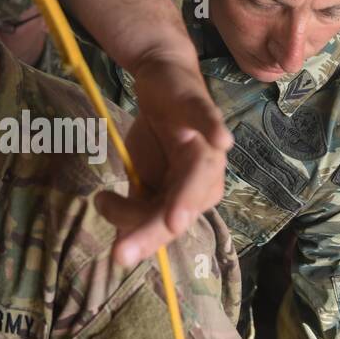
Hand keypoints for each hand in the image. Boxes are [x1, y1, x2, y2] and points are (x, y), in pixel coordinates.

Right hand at [96, 54, 231, 266]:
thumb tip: (122, 244)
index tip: (117, 256)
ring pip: (198, 173)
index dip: (144, 240)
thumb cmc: (157, 136)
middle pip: (182, 207)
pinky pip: (208, 121)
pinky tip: (222, 141)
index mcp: (192, 196)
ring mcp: (206, 142)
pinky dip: (214, 130)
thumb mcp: (140, 176)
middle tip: (126, 251)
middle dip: (155, 229)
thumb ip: (136, 207)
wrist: (162, 82)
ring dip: (187, 197)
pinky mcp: (201, 109)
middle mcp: (207, 175)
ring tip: (173, 220)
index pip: (166, 223)